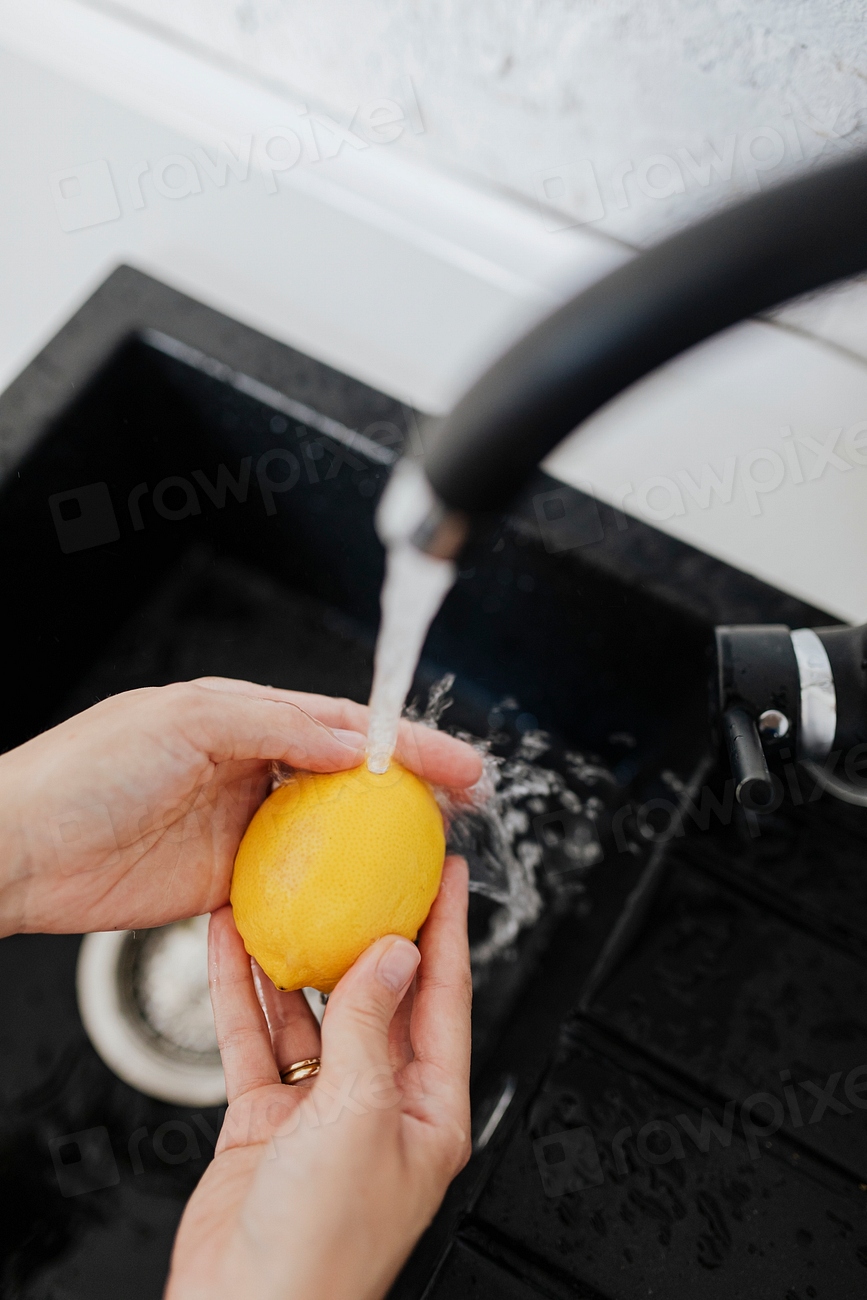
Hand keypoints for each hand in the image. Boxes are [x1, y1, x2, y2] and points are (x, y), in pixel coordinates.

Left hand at [0, 679, 481, 935]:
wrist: (21, 849)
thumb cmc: (85, 770)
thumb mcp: (185, 719)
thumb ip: (275, 725)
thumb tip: (354, 744)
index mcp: (242, 716)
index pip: (342, 723)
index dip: (405, 741)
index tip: (457, 762)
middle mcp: (248, 767)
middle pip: (347, 777)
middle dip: (410, 790)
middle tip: (464, 808)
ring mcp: (239, 826)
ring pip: (328, 832)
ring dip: (378, 843)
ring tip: (431, 860)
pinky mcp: (223, 881)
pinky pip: (291, 885)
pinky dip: (329, 893)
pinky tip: (363, 905)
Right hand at [167, 855, 471, 1299]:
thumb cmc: (321, 1250)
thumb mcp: (358, 1117)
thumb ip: (371, 1026)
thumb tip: (395, 951)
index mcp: (429, 1108)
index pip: (445, 996)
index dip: (448, 928)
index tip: (447, 872)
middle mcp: (380, 1103)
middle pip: (380, 994)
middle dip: (372, 928)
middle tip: (369, 866)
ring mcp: (321, 1110)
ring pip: (312, 1011)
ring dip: (294, 956)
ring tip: (286, 893)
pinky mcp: (266, 1120)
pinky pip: (256, 1040)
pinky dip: (242, 994)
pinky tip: (230, 947)